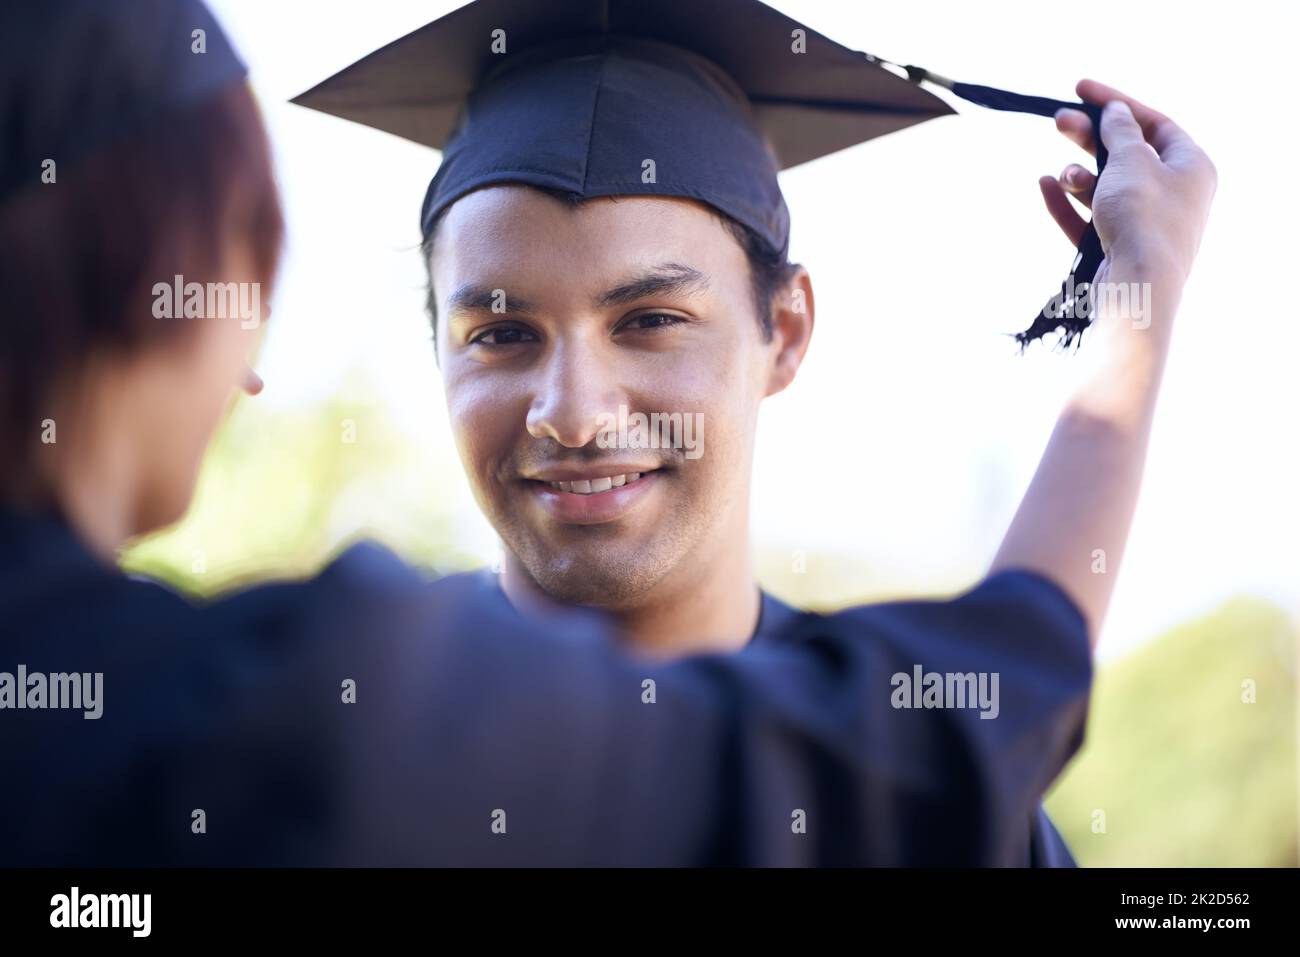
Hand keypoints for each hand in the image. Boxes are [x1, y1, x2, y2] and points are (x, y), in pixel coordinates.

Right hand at [1038, 79, 1216, 294]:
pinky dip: (1069, 202)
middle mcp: (1173, 193)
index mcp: (1191, 167)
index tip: (1080, 90)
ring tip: (1062, 175)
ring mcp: (1146, 223)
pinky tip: (1046, 186)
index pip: (1153, 123)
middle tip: (1059, 121)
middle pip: (1126, 153)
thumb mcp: (1132, 160)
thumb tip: (1116, 111)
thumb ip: (1121, 130)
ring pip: (1106, 187)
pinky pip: (1090, 218)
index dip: (1116, 103)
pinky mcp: (1119, 247)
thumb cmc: (1143, 217)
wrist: (1137, 286)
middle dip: (1090, 137)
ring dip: (1079, 175)